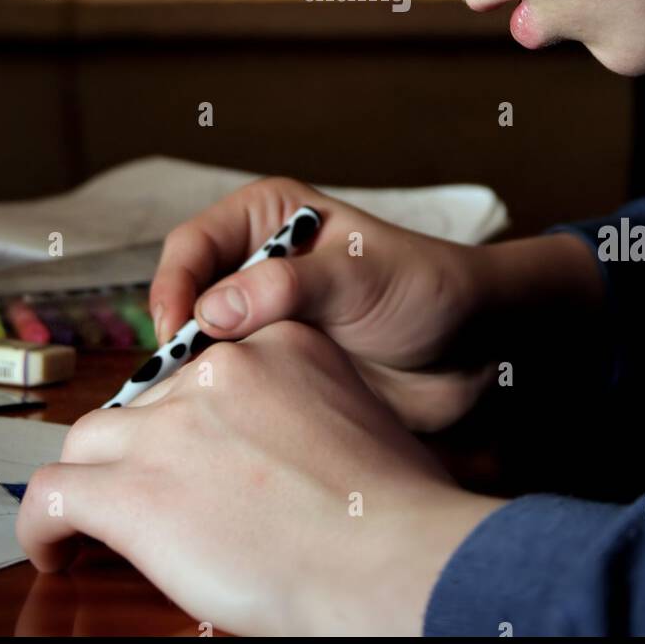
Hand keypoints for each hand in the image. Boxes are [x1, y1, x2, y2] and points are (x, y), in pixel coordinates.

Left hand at [16, 321, 503, 635]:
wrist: (388, 556)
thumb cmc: (396, 510)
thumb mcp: (361, 419)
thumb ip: (309, 410)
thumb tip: (283, 455)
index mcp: (278, 343)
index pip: (204, 366)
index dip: (190, 414)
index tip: (193, 453)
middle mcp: (218, 371)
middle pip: (146, 401)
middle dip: (142, 451)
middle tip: (156, 500)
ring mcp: (170, 426)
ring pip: (88, 438)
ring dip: (90, 481)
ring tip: (91, 526)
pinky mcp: (133, 488)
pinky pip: (51, 495)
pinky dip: (41, 527)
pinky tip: (57, 550)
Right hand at [149, 176, 601, 432]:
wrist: (471, 349)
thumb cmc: (424, 289)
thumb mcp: (359, 276)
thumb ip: (288, 286)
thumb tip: (212, 309)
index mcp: (265, 219)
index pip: (192, 245)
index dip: (173, 287)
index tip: (176, 332)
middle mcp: (251, 265)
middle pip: (182, 299)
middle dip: (175, 339)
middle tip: (177, 382)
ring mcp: (258, 320)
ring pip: (197, 349)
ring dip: (194, 377)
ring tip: (199, 407)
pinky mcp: (270, 368)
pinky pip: (226, 387)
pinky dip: (219, 404)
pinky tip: (226, 425)